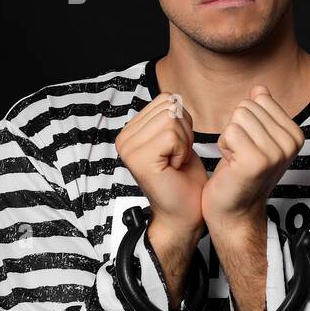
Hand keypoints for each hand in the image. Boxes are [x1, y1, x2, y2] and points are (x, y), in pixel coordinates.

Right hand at [115, 92, 207, 237]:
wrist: (185, 212)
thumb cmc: (184, 179)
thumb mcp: (177, 139)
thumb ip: (169, 117)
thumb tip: (172, 98)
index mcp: (131, 131)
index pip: (166, 99)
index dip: (183, 123)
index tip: (177, 148)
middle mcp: (124, 138)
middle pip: (170, 106)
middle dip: (185, 131)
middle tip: (177, 156)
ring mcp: (128, 149)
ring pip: (172, 119)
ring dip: (184, 142)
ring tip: (175, 162)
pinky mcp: (138, 159)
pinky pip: (172, 135)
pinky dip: (182, 151)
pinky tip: (174, 168)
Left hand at [202, 85, 304, 234]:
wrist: (235, 210)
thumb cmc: (242, 174)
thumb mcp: (258, 137)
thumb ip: (261, 111)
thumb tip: (260, 88)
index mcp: (295, 134)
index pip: (259, 99)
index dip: (247, 121)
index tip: (251, 144)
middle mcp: (289, 143)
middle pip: (247, 107)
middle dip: (237, 129)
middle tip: (242, 154)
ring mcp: (275, 153)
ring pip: (238, 118)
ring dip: (230, 139)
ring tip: (237, 159)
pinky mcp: (256, 162)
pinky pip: (230, 132)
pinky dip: (224, 147)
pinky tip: (232, 165)